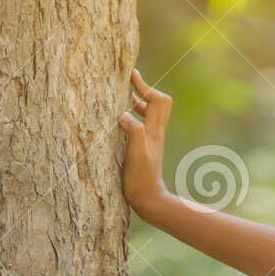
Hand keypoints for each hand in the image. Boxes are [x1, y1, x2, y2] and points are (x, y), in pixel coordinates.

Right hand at [118, 67, 171, 216]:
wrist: (149, 201)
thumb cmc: (141, 178)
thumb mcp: (136, 153)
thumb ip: (134, 131)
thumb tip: (124, 113)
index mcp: (154, 130)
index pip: (159, 99)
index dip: (146, 86)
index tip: (131, 74)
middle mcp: (154, 133)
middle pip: (156, 103)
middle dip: (142, 90)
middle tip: (125, 82)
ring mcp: (149, 141)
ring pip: (146, 114)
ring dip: (135, 103)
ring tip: (118, 96)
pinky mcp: (142, 149)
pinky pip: (138, 126)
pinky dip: (129, 118)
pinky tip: (116, 122)